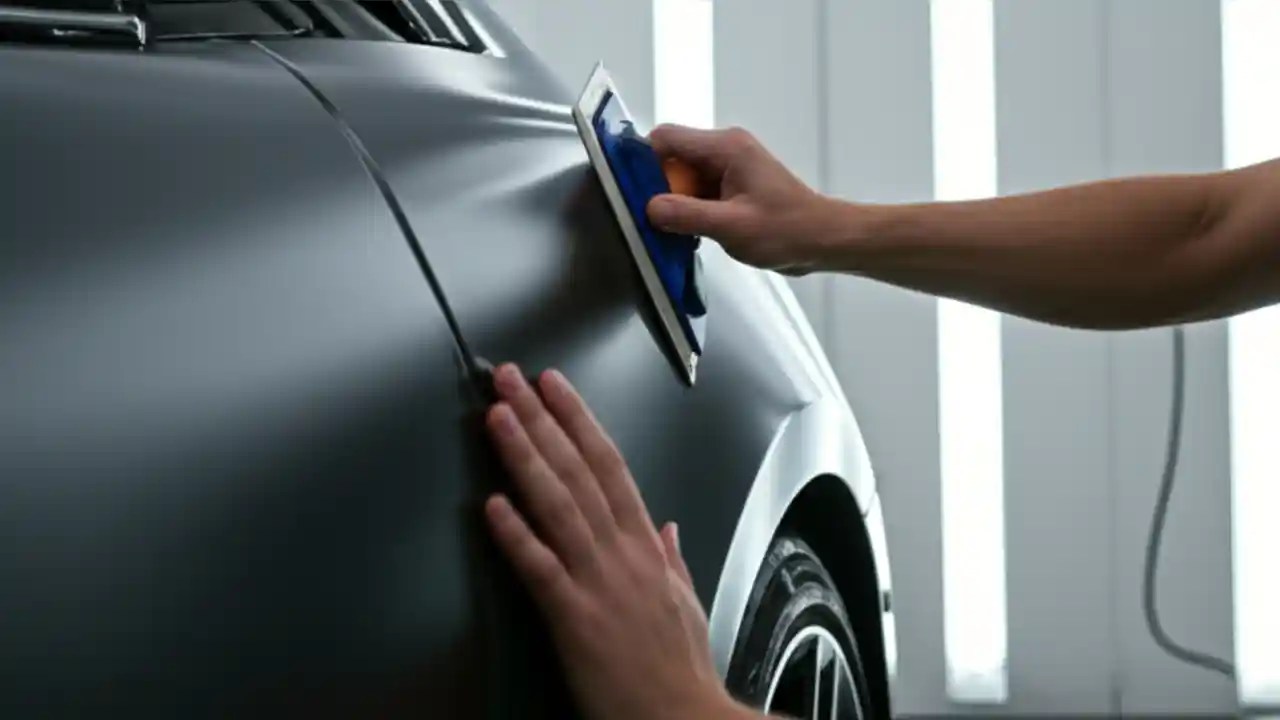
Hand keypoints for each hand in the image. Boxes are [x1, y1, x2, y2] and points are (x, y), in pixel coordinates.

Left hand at [482, 364, 756, 719]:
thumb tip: (667, 526)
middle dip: (543, 420)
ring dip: (525, 457)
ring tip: (498, 419)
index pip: (610, 466)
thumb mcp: (686, 602)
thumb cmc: (680, 669)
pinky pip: (541, 569)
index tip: (555, 388)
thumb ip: (671, 558)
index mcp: (645, 547)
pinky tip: (492, 505)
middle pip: (579, 472)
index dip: (579, 421)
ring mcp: (598, 583)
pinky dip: (516, 535)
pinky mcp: (575, 619)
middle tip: (512, 381)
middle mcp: (622, 554)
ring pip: (558, 505)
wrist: (683, 719)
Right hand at [646, 124, 843, 274]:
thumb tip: (649, 208)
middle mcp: (726, 150)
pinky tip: (692, 234)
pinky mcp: (732, 187)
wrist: (824, 240)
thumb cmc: (789, 229)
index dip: (642, 161)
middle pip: (671, 159)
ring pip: (683, 178)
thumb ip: (686, 215)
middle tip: (654, 220)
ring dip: (675, 203)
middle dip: (658, 188)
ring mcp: (729, 168)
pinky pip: (697, 192)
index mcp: (726, 147)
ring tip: (675, 232)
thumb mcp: (732, 227)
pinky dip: (689, 211)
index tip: (630, 190)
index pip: (666, 137)